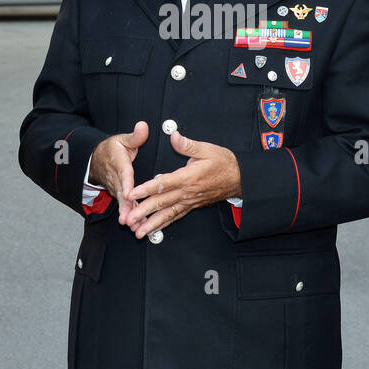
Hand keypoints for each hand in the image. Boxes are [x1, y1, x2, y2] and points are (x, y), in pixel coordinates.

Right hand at [89, 121, 148, 224]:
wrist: (96, 160)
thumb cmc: (112, 149)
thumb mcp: (123, 139)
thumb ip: (135, 136)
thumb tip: (143, 126)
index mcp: (120, 163)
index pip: (124, 174)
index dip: (126, 184)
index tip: (129, 193)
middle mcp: (116, 179)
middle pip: (121, 194)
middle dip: (125, 207)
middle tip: (129, 219)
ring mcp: (116, 188)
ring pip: (122, 203)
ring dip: (127, 215)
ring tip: (133, 226)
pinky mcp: (119, 195)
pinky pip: (125, 206)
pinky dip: (130, 216)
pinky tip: (137, 227)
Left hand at [125, 130, 241, 238]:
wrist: (240, 179)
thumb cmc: (224, 163)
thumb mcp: (208, 149)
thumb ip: (188, 145)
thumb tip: (173, 136)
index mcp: (189, 177)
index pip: (163, 184)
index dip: (146, 189)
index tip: (132, 193)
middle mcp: (187, 192)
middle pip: (161, 203)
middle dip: (143, 212)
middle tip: (128, 220)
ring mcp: (189, 201)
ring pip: (167, 215)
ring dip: (151, 224)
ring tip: (138, 232)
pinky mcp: (192, 206)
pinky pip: (175, 217)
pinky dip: (163, 225)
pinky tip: (153, 230)